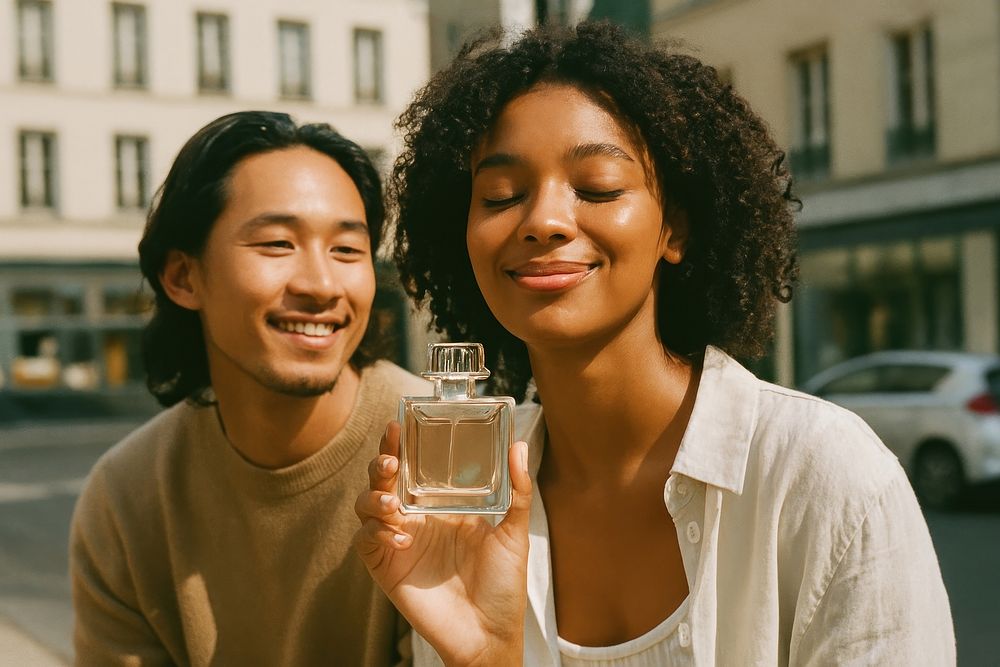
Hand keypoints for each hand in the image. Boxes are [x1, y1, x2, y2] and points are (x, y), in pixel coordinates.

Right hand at [354, 422, 531, 665]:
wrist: (489, 634)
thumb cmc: (502, 586)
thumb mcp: (513, 534)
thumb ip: (517, 491)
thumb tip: (520, 447)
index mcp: (441, 505)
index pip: (415, 466)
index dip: (402, 444)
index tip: (400, 424)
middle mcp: (416, 518)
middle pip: (384, 479)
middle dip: (381, 462)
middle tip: (392, 458)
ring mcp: (398, 541)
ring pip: (366, 506)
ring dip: (373, 496)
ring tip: (392, 502)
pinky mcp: (386, 567)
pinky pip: (365, 542)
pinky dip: (376, 534)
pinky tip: (400, 539)